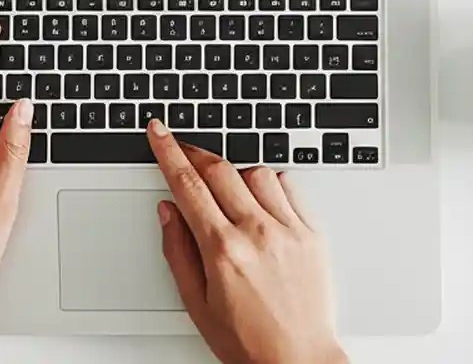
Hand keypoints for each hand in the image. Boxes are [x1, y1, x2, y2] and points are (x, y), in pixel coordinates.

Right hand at [148, 120, 346, 363]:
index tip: (159, 132)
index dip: (168, 151)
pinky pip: (289, 186)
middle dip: (195, 153)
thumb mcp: (196, 302)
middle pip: (219, 169)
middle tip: (183, 150)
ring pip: (255, 172)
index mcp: (223, 250)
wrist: (299, 361)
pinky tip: (259, 196)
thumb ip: (177, 250)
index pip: (188, 184)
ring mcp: (289, 230)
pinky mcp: (312, 234)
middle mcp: (257, 233)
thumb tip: (168, 210)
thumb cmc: (248, 341)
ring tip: (224, 188)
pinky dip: (269, 182)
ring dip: (234, 171)